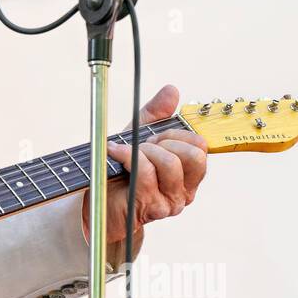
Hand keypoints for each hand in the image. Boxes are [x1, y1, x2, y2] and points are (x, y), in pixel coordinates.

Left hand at [82, 84, 207, 269]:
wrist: (96, 200)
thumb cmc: (120, 170)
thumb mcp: (139, 136)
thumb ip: (156, 114)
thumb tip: (172, 90)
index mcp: (188, 175)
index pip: (201, 147)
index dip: (177, 134)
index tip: (155, 137)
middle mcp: (185, 191)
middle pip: (194, 156)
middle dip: (165, 142)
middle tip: (143, 146)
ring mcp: (170, 202)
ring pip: (170, 163)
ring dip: (143, 150)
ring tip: (127, 153)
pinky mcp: (151, 207)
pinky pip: (145, 172)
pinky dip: (126, 156)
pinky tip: (115, 153)